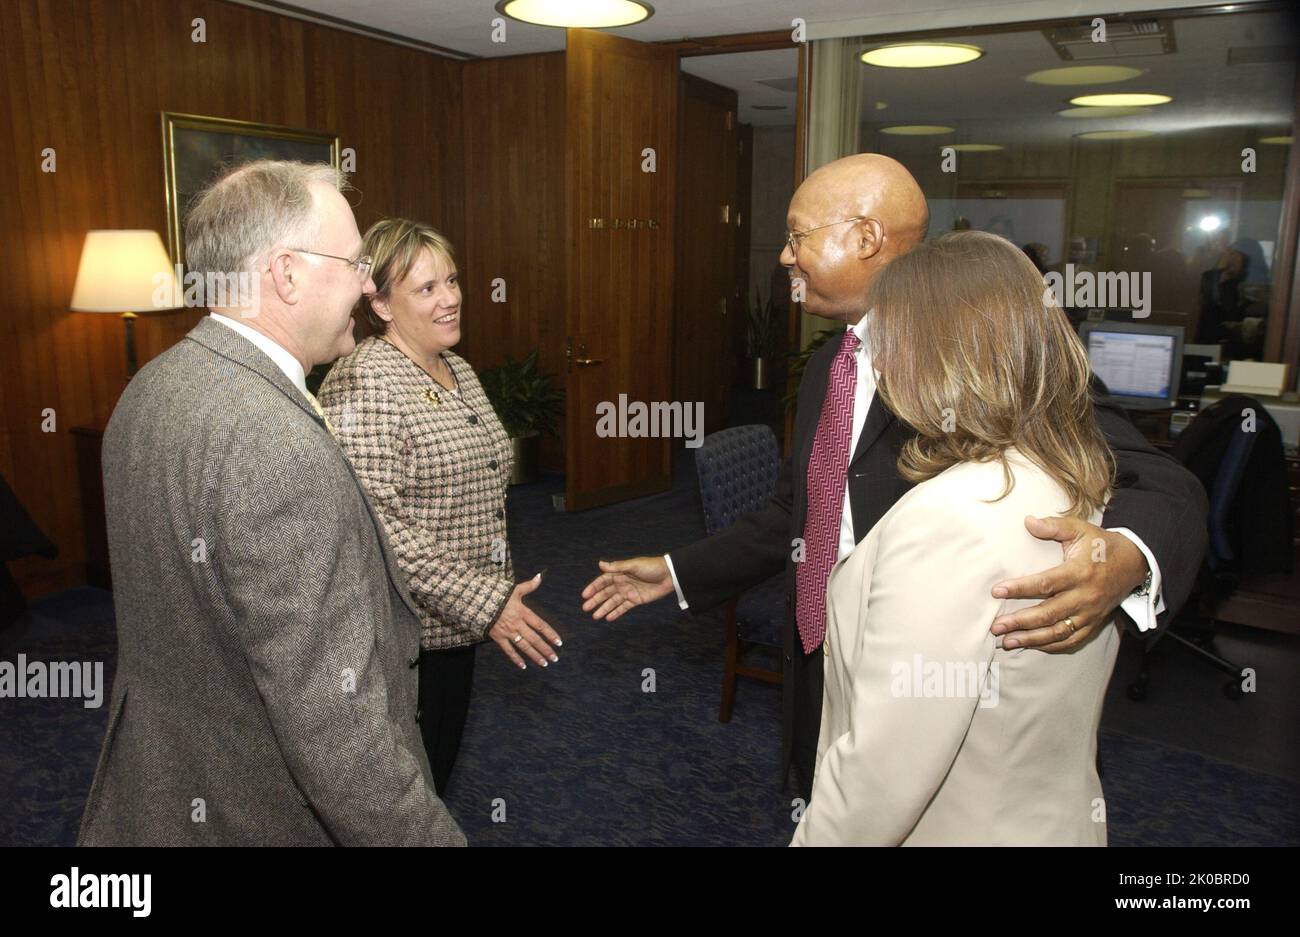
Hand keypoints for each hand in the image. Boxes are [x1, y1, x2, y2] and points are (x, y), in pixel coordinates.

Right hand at [488, 573, 561, 668]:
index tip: (559, 642)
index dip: (550, 634)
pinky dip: (515, 659)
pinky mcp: (498, 638)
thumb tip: (540, 576)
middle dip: (545, 649)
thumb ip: (529, 586)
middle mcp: (517, 624)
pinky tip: (523, 666)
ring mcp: (507, 632)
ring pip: (524, 646)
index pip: (540, 625)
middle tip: (555, 658)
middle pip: (534, 639)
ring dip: (535, 655)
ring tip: (544, 663)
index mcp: (522, 612)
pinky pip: (508, 650)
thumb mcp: (514, 589)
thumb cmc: (497, 595)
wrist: (477, 602)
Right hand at [580, 556, 674, 620]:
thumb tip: (600, 564)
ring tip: (595, 616)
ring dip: (603, 608)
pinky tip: (608, 618)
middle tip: (586, 608)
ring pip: (613, 602)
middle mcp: (622, 583)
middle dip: (595, 600)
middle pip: (605, 593)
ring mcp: (628, 592)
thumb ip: (617, 566)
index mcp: (620, 573)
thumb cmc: (651, 567)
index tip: (584, 595)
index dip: (593, 587)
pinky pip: (623, 608)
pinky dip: (616, 613)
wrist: (669, 575)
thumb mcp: (634, 565)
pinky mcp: (636, 600)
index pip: (603, 581)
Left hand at [989, 516, 1145, 652]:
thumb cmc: (1101, 545)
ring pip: (1058, 632)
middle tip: (996, 627)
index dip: (1020, 588)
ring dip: (1032, 639)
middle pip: (1048, 613)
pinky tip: (1032, 645)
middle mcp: (1085, 596)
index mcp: (1079, 572)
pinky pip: (1072, 640)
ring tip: (1007, 642)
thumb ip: (1053, 526)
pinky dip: (1051, 646)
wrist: (1133, 563)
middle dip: (1020, 622)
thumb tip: (1028, 521)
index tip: (997, 591)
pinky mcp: (1094, 623)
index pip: (1045, 583)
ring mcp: (1090, 613)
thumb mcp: (1080, 529)